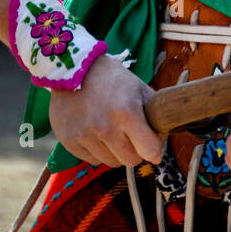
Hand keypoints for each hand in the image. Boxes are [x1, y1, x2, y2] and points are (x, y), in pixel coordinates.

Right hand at [49, 53, 164, 168]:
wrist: (73, 68)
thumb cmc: (111, 78)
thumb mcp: (139, 88)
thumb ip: (154, 114)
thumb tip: (161, 143)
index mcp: (127, 112)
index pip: (150, 152)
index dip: (154, 149)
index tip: (151, 142)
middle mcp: (105, 127)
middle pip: (131, 161)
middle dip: (134, 150)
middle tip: (129, 134)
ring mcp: (85, 136)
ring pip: (111, 163)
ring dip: (114, 151)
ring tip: (109, 130)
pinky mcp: (69, 142)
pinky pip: (92, 160)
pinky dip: (96, 150)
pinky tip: (93, 131)